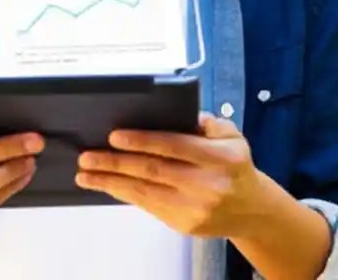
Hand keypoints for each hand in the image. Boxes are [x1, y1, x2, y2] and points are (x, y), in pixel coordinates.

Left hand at [74, 112, 267, 237]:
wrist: (251, 210)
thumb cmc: (235, 167)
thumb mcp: (231, 136)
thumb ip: (206, 122)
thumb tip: (172, 113)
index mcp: (219, 157)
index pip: (174, 146)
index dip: (142, 141)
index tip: (114, 136)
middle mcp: (207, 183)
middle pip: (153, 170)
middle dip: (115, 163)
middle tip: (88, 156)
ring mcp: (195, 207)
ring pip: (145, 192)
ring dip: (111, 182)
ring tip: (86, 175)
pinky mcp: (184, 224)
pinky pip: (148, 206)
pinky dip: (125, 194)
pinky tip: (108, 185)